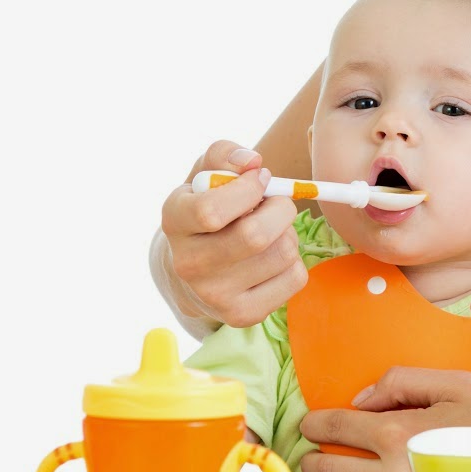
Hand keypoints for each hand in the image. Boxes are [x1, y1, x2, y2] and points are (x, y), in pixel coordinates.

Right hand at [159, 140, 305, 327]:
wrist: (193, 269)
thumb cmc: (207, 208)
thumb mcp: (206, 175)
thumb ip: (225, 155)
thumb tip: (253, 161)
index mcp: (175, 221)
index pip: (212, 210)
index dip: (249, 189)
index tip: (260, 179)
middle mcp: (189, 264)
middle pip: (255, 236)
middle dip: (280, 209)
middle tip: (274, 204)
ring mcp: (214, 295)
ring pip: (283, 253)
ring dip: (288, 234)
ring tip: (269, 233)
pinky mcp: (242, 315)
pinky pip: (295, 278)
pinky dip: (294, 261)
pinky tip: (271, 259)